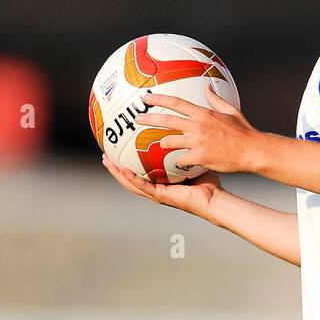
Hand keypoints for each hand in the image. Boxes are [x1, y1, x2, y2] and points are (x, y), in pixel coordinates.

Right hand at [101, 155, 224, 219]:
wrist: (215, 198)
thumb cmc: (207, 180)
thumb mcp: (194, 157)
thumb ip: (188, 143)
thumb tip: (187, 122)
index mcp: (160, 179)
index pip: (140, 169)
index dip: (127, 159)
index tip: (117, 147)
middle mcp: (156, 186)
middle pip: (130, 176)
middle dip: (116, 166)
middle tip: (104, 153)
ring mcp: (157, 193)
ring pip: (131, 182)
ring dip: (117, 172)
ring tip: (106, 161)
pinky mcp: (162, 197)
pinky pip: (143, 186)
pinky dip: (132, 178)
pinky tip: (122, 168)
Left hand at [133, 86, 260, 174]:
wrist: (253, 151)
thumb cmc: (244, 132)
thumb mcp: (231, 111)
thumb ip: (216, 99)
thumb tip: (208, 87)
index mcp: (203, 114)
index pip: (176, 103)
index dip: (159, 99)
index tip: (147, 97)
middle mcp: (197, 126)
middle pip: (166, 121)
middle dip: (149, 119)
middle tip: (137, 119)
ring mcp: (198, 142)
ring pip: (170, 142)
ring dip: (163, 144)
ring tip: (159, 146)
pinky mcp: (200, 158)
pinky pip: (181, 160)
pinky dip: (178, 162)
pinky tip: (177, 164)